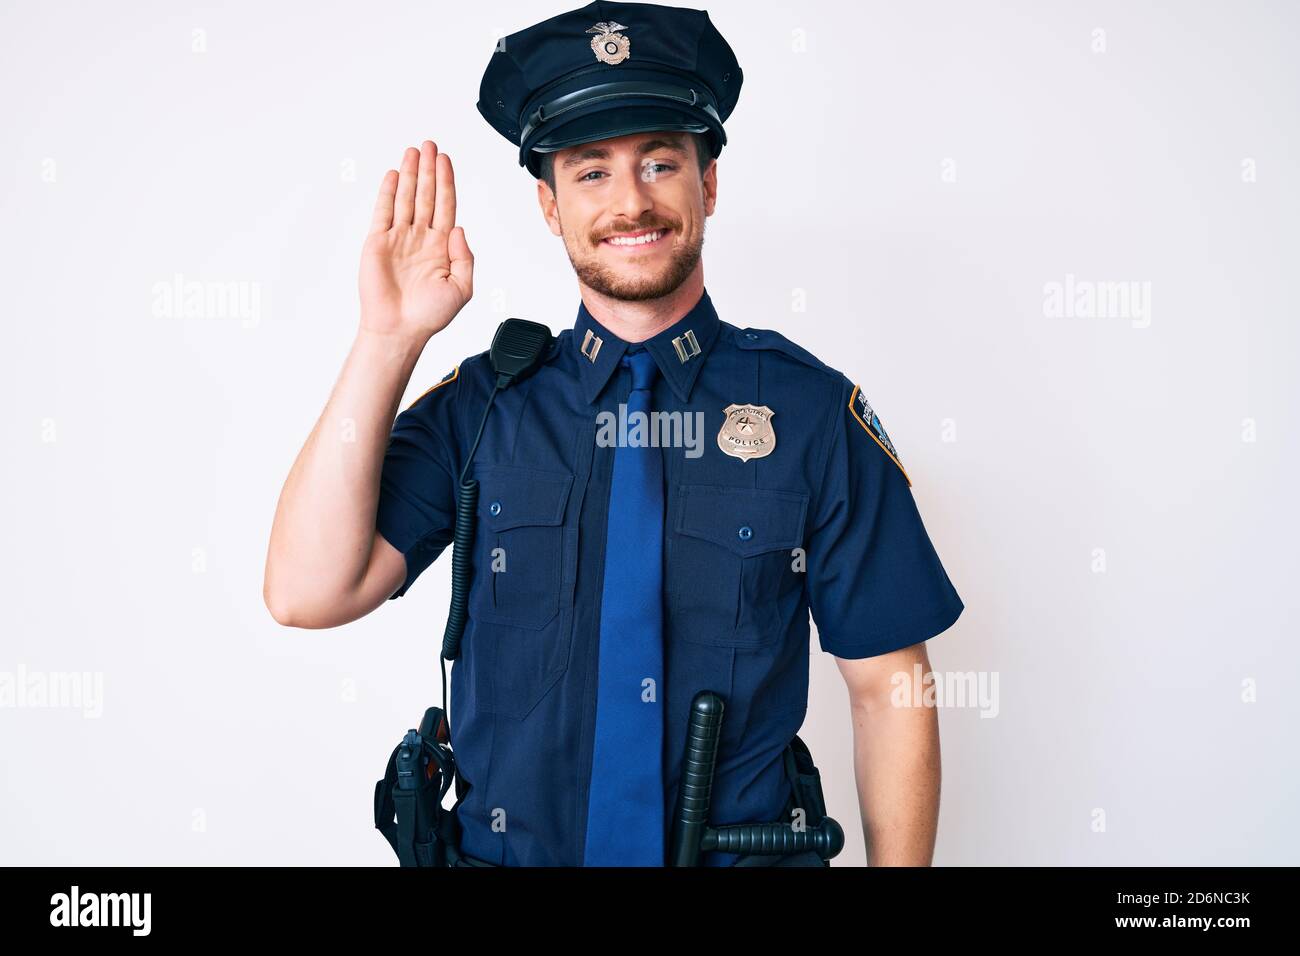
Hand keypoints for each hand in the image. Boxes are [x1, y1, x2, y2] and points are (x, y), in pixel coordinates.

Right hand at [359, 141, 473, 339]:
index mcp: (442, 247)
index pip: (446, 206)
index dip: (447, 182)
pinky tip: (395, 175)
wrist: (400, 329)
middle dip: (429, 169)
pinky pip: (384, 211)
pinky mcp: (378, 242)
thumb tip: (460, 229)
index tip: (445, 160)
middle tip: (430, 145)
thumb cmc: (430, 315)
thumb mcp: (462, 288)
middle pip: (427, 195)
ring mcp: (399, 238)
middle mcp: (421, 238)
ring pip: (406, 198)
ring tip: (413, 151)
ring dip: (411, 174)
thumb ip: (465, 258)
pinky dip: (389, 192)